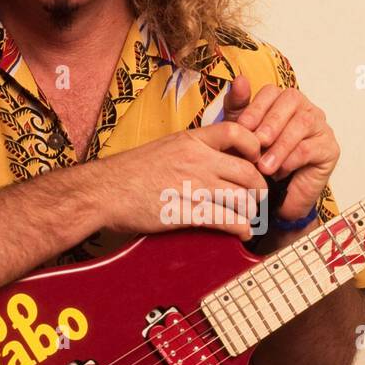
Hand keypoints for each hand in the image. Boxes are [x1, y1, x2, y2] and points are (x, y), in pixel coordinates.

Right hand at [97, 123, 268, 240]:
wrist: (104, 191)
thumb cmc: (130, 172)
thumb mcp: (165, 147)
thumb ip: (191, 149)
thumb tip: (214, 158)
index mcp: (191, 140)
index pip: (237, 131)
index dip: (254, 146)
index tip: (256, 161)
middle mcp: (197, 160)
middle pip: (247, 170)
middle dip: (260, 188)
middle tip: (259, 198)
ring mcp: (193, 186)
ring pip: (241, 198)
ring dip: (251, 212)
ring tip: (250, 218)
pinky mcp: (186, 212)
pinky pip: (225, 220)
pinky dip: (240, 228)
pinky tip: (243, 233)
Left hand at [223, 73, 337, 223]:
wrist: (274, 197)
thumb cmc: (258, 161)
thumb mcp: (242, 134)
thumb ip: (238, 107)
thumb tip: (239, 79)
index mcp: (282, 102)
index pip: (272, 92)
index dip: (257, 107)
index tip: (242, 126)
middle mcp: (304, 108)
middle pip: (292, 100)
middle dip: (271, 121)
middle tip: (257, 143)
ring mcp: (320, 126)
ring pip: (303, 123)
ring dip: (281, 144)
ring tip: (264, 165)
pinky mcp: (330, 148)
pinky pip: (312, 147)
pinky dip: (292, 159)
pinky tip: (280, 171)